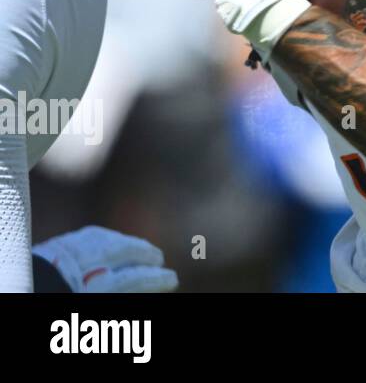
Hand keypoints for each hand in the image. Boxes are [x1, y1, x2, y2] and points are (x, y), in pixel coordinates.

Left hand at [34, 226, 177, 292]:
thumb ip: (114, 292)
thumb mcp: (89, 306)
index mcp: (88, 290)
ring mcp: (63, 254)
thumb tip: (149, 282)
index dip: (155, 279)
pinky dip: (105, 238)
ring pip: (106, 241)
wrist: (7, 292)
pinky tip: (111, 240)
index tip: (172, 278)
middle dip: (146, 257)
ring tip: (143, 250)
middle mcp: (77, 269)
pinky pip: (86, 236)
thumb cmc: (46, 296)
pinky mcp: (52, 246)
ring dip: (129, 244)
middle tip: (160, 261)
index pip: (132, 279)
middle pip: (122, 255)